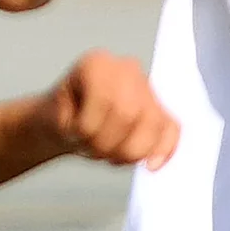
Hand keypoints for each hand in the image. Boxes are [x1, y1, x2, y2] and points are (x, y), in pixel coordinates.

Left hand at [47, 50, 179, 170]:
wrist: (66, 118)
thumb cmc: (62, 118)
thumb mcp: (57, 120)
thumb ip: (79, 127)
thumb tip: (96, 137)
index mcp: (97, 64)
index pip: (107, 99)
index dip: (92, 128)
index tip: (77, 136)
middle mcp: (126, 70)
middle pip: (131, 113)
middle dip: (110, 143)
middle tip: (94, 150)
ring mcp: (146, 88)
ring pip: (155, 125)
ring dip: (130, 152)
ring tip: (111, 154)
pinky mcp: (160, 108)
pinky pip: (172, 130)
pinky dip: (164, 150)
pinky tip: (150, 166)